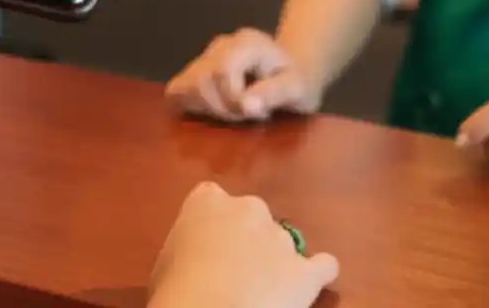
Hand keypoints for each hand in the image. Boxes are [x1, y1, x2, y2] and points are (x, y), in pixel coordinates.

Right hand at [149, 182, 338, 307]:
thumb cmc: (175, 292)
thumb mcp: (165, 263)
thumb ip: (187, 248)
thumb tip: (198, 261)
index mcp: (207, 203)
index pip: (210, 196)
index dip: (211, 220)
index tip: (206, 242)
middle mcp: (249, 210)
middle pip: (251, 215)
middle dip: (246, 238)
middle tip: (231, 271)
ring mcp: (281, 239)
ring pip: (284, 242)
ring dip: (275, 261)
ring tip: (262, 292)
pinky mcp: (306, 271)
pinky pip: (323, 265)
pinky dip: (317, 274)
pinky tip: (306, 287)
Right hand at [165, 29, 324, 121]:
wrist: (290, 74)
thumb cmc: (297, 82)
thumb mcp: (298, 88)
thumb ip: (274, 93)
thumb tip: (247, 105)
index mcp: (246, 42)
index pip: (222, 71)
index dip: (233, 99)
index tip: (255, 113)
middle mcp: (220, 45)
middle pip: (200, 80)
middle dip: (223, 108)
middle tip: (247, 116)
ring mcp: (203, 57)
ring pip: (185, 86)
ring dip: (207, 109)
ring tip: (233, 113)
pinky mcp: (193, 72)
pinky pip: (177, 90)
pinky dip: (190, 106)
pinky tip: (214, 112)